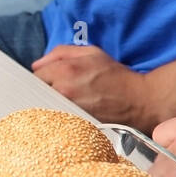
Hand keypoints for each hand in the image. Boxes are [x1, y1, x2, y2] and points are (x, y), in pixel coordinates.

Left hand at [31, 45, 160, 132]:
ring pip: (45, 106)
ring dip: (49, 103)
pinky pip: (56, 119)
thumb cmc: (116, 75)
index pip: (35, 74)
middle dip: (43, 89)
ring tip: (64, 101)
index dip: (42, 76)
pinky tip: (68, 112)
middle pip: (37, 91)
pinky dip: (58, 115)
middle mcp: (63, 90)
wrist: (139, 101)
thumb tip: (37, 64)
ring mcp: (68, 109)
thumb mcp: (91, 53)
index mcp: (65, 70)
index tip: (49, 79)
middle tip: (57, 90)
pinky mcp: (74, 123)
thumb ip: (60, 52)